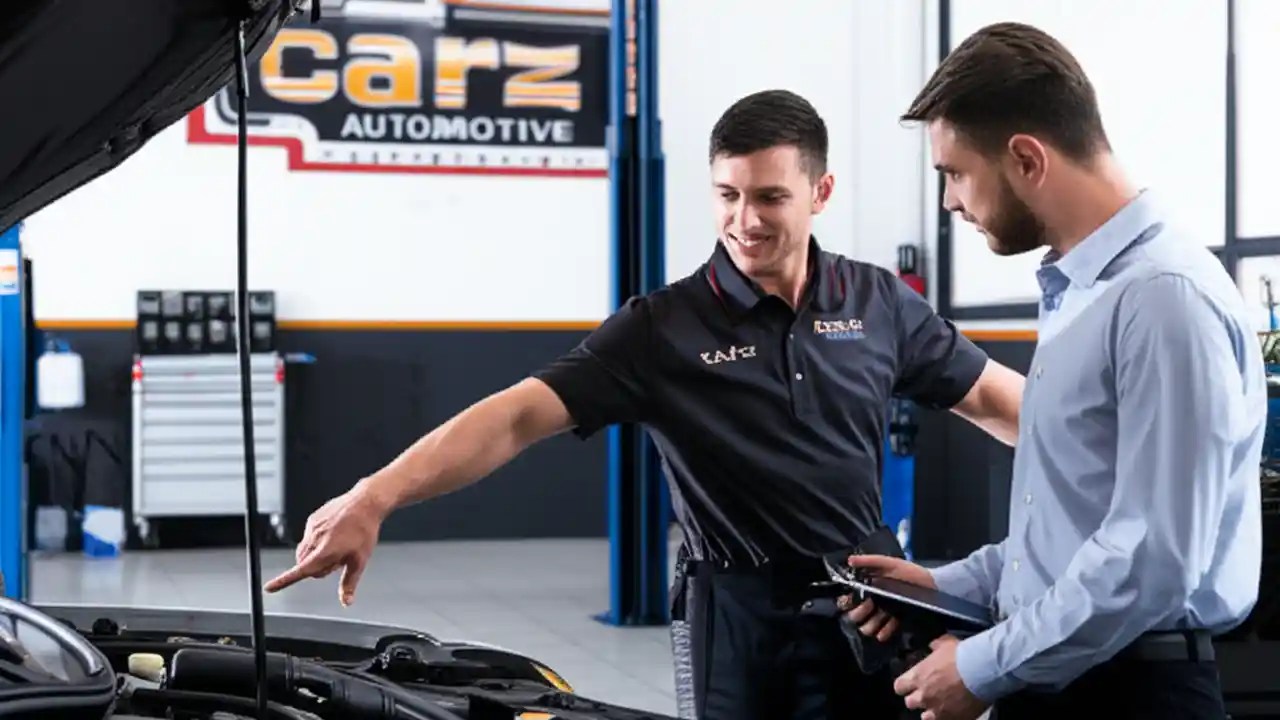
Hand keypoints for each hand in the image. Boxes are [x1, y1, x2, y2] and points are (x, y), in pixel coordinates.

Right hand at [263, 485, 386, 605]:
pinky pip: (308, 537)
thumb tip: (346, 601)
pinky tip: (334, 534)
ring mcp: (312, 528)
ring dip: (314, 555)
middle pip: (304, 565)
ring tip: (337, 545)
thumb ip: (349, 583)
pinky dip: (316, 541)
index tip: (269, 588)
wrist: (366, 503)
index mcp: (325, 552)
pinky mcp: (312, 520)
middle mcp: (315, 540)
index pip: (300, 571)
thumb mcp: (360, 560)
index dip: (283, 581)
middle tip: (338, 559)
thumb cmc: (365, 530)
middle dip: (316, 568)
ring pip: (304, 552)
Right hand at [837, 554, 935, 642]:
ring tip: (873, 626)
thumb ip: (870, 561)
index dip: (849, 601)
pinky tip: (882, 634)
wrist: (935, 586)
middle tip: (867, 609)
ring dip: (870, 625)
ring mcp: (887, 611)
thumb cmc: (911, 572)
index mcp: (871, 586)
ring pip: (870, 624)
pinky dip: (883, 632)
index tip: (851, 601)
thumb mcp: (890, 563)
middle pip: (858, 613)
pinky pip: (887, 630)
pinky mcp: (898, 620)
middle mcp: (876, 600)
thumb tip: (850, 560)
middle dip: (859, 614)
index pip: (853, 596)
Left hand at [893, 635, 987, 719]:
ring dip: (930, 710)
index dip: (904, 686)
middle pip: (910, 703)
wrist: (982, 670)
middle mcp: (923, 695)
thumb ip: (935, 646)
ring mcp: (937, 710)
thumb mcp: (945, 643)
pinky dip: (946, 717)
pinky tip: (953, 711)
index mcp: (917, 676)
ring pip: (925, 716)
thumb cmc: (962, 655)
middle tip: (928, 693)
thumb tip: (932, 645)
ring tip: (940, 704)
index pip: (899, 687)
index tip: (911, 684)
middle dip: (917, 698)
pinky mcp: (952, 718)